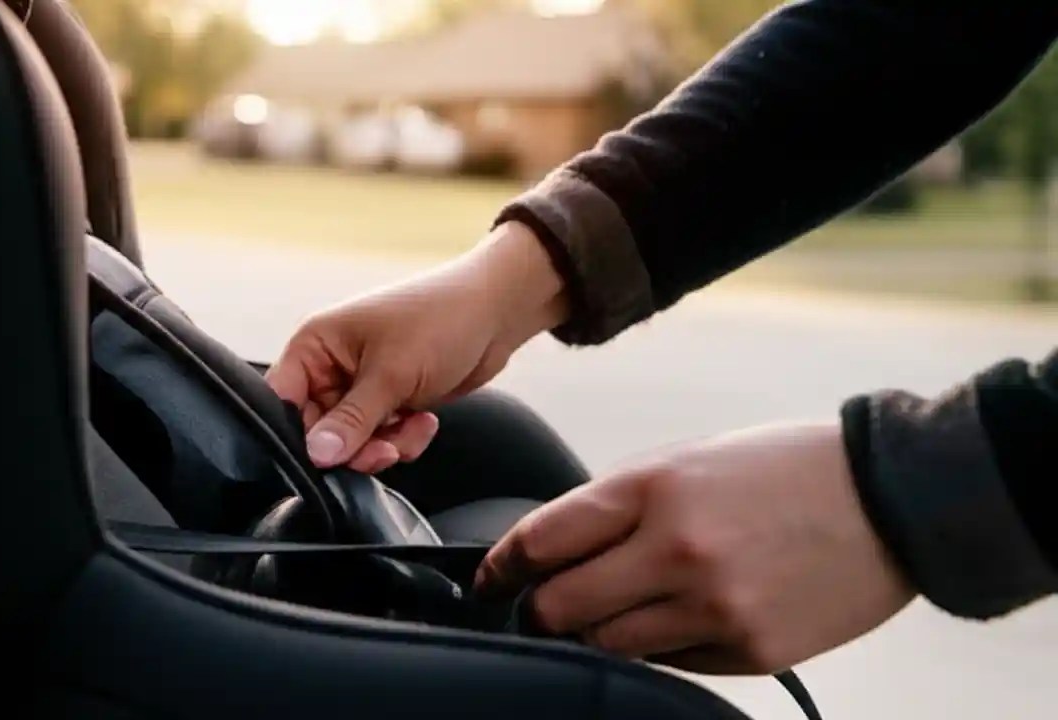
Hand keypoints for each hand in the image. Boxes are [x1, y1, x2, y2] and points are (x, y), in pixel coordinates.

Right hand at [266, 222, 567, 472]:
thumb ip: (352, 419)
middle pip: (317, 430)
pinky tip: (424, 421)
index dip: (299, 434)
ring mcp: (361, 385)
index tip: (326, 458)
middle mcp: (331, 365)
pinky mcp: (389, 401)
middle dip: (352, 447)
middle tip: (383, 450)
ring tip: (409, 430)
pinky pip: (380, 438)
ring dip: (382, 446)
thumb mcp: (392, 373)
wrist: (496, 313)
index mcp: (316, 344)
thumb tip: (316, 454)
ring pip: (352, 441)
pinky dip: (402, 439)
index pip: (282, 400)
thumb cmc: (440, 320)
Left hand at [475, 421, 914, 674]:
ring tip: (612, 609)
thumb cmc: (781, 470)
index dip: (501, 565)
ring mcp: (713, 607)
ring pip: (606, 645)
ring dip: (593, 632)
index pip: (543, 538)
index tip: (490, 577)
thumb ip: (619, 505)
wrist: (889, 499)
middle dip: (537, 610)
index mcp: (654, 487)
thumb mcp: (688, 461)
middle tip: (537, 606)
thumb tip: (556, 549)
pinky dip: (656, 646)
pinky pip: (668, 663)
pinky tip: (678, 617)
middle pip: (560, 607)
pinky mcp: (748, 650)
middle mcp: (676, 549)